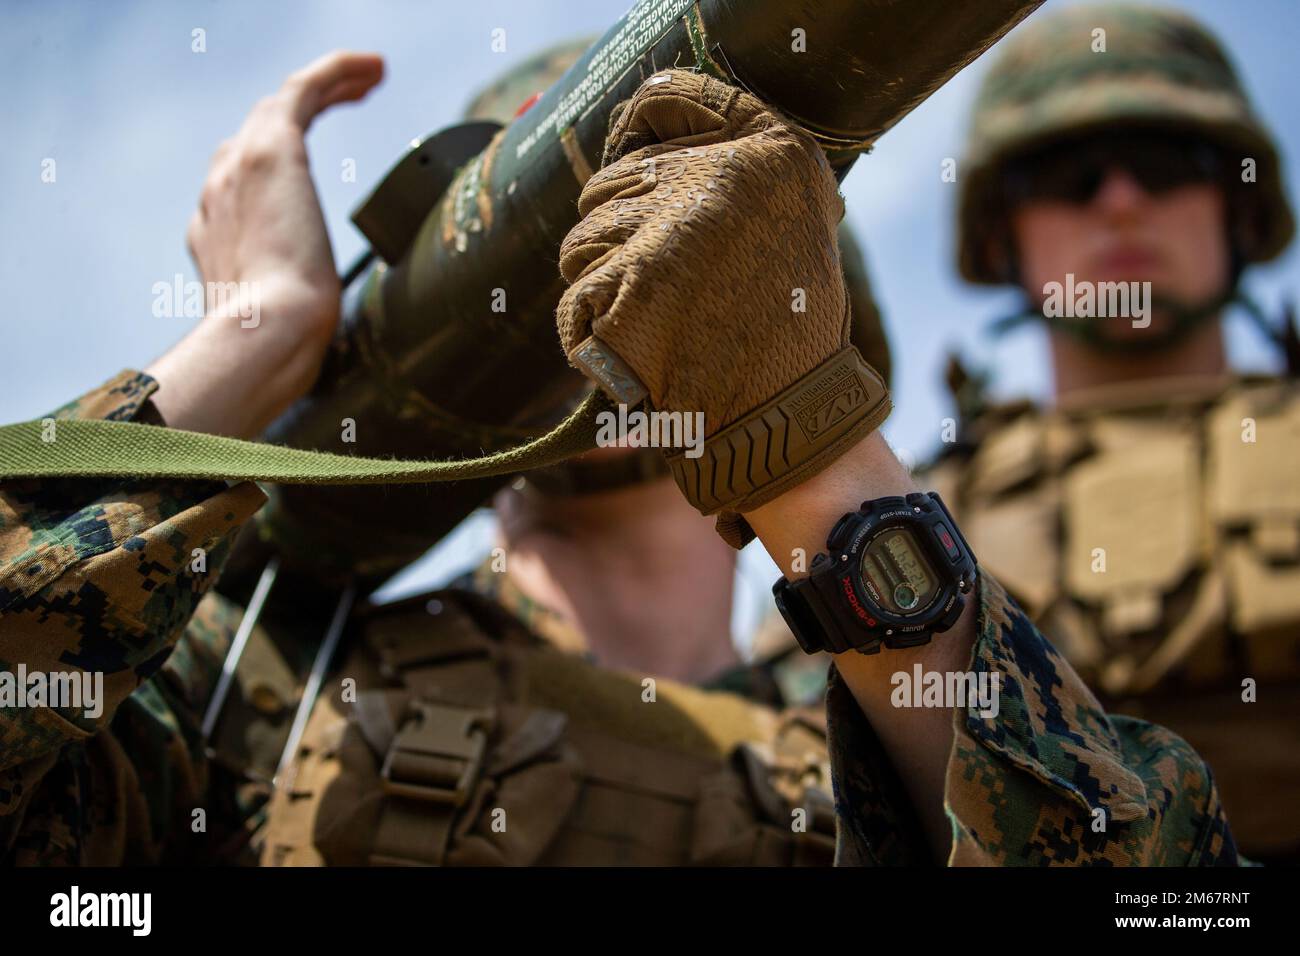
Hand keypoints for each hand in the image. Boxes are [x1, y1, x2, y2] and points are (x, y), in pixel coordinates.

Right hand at [147, 50, 384, 436]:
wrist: (265, 340)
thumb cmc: (279, 356)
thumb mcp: (285, 336)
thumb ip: (293, 329)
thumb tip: (319, 356)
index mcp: (217, 240)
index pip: (239, 187)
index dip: (276, 169)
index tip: (309, 175)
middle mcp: (219, 198)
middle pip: (255, 135)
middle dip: (299, 114)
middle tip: (347, 100)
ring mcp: (238, 171)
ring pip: (281, 105)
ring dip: (325, 86)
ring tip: (368, 78)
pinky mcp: (270, 151)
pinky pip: (303, 89)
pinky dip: (336, 73)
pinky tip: (373, 68)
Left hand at [555, 70, 890, 546]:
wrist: (786, 416)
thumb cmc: (791, 328)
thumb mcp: (803, 219)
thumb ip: (742, 165)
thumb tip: (647, 136)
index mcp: (770, 151)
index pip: (660, 99)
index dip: (633, 131)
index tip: (628, 157)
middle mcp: (717, 178)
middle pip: (609, 182)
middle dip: (619, 235)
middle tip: (664, 286)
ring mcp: (666, 231)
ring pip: (583, 242)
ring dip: (602, 286)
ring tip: (656, 325)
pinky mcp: (626, 289)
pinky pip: (576, 301)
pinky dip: (593, 335)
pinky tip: (638, 354)